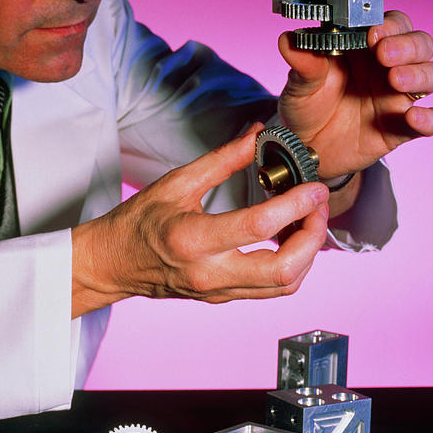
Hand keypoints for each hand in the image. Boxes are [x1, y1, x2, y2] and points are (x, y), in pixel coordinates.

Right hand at [71, 124, 329, 316]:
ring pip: (284, 285)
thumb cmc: (139, 221)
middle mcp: (209, 272)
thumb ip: (223, 159)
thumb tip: (258, 134)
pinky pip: (271, 289)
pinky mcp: (224, 298)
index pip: (258, 226)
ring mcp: (218, 291)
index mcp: (193, 239)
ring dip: (308, 253)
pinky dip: (293, 265)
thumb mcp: (177, 181)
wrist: (114, 264)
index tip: (315, 187)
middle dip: (313, 237)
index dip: (296, 205)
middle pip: (283, 270)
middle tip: (318, 207)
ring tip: (309, 220)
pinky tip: (291, 238)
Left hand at [277, 11, 432, 178]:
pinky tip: (414, 117)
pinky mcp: (403, 126)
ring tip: (397, 80)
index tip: (373, 33)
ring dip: (420, 74)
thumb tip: (288, 40)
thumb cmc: (307, 105)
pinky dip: (430, 118)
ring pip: (432, 75)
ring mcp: (399, 96)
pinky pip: (431, 120)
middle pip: (420, 44)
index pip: (392, 23)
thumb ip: (302, 62)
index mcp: (366, 47)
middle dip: (408, 45)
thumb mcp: (300, 83)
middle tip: (384, 54)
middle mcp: (389, 67)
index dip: (390, 25)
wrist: (306, 147)